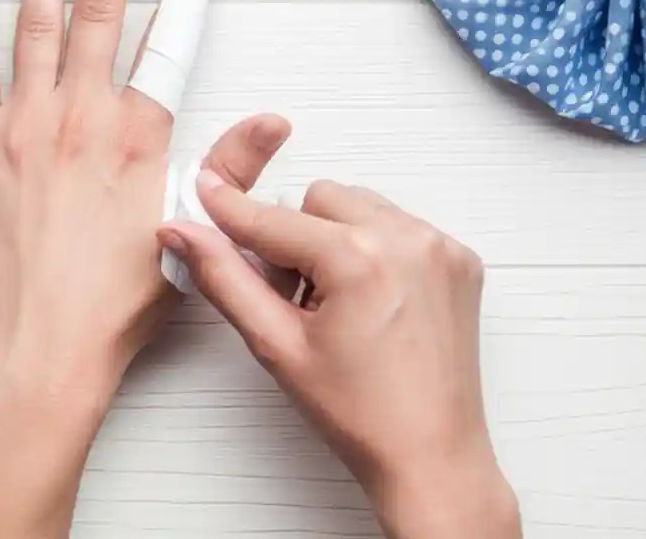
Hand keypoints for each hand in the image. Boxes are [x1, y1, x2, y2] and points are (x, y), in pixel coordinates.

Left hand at [0, 0, 291, 538]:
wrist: (40, 348)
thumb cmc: (113, 306)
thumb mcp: (188, 236)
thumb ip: (227, 169)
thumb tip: (273, 120)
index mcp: (137, 137)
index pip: (169, 38)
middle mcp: (80, 118)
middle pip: (99, 11)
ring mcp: (23, 128)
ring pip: (37, 26)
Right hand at [158, 176, 520, 538]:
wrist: (431, 455)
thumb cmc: (362, 413)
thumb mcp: (277, 345)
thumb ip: (225, 279)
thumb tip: (185, 234)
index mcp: (358, 260)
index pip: (273, 219)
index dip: (230, 209)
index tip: (203, 190)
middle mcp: (407, 240)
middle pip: (318, 199)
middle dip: (294, 237)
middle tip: (294, 296)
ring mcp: (440, 247)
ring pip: (360, 206)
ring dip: (334, 238)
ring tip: (334, 300)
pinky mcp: (459, 260)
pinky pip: (399, 226)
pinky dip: (375, 248)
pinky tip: (369, 300)